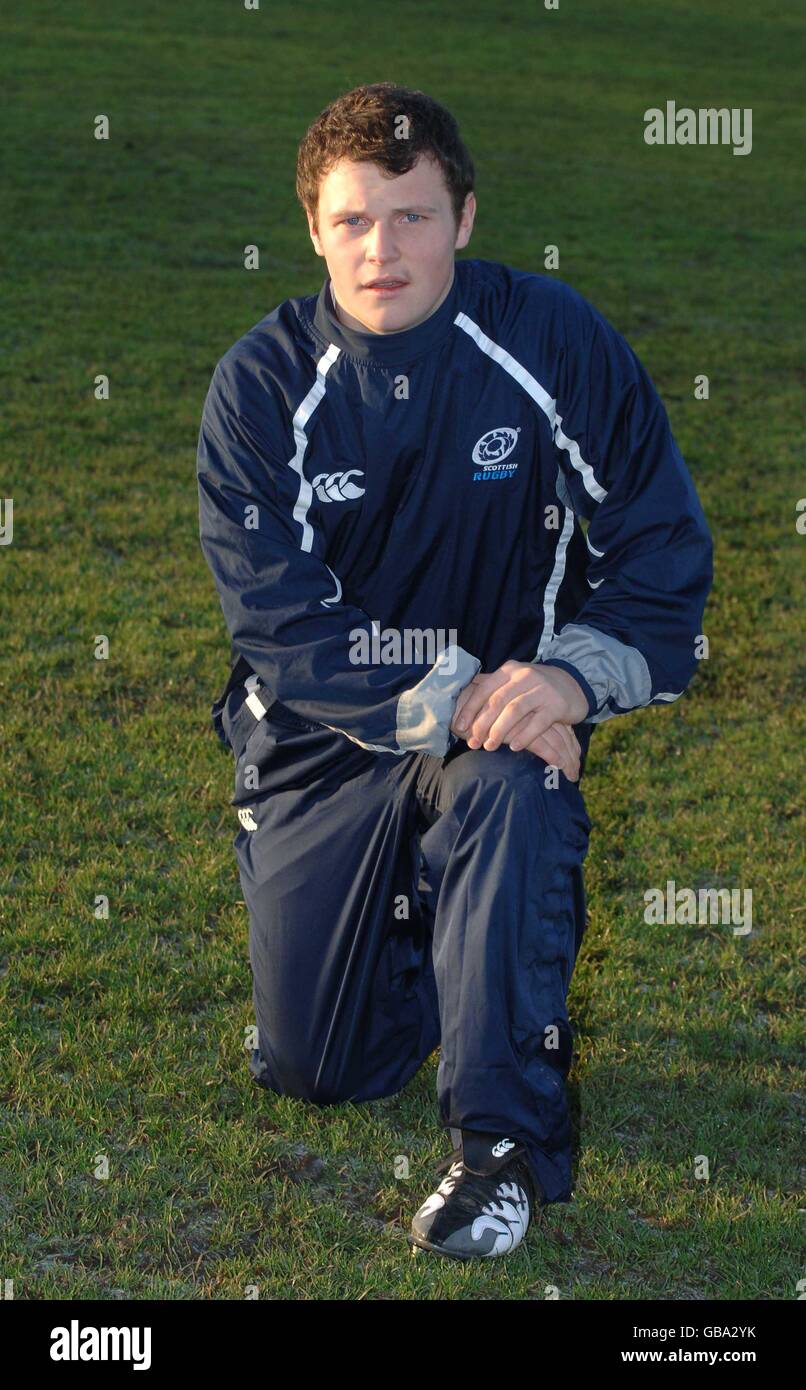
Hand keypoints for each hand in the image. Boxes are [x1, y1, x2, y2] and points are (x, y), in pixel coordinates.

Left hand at [450, 660, 587, 771]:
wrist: (573, 683)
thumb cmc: (535, 687)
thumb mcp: (514, 681)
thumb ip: (492, 687)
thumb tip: (462, 696)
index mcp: (509, 671)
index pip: (485, 689)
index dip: (470, 708)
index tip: (459, 726)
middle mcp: (524, 676)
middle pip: (497, 701)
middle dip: (482, 723)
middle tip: (472, 742)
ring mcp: (542, 690)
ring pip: (514, 711)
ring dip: (499, 731)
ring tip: (489, 746)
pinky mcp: (557, 705)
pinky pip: (537, 722)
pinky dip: (524, 736)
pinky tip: (515, 747)